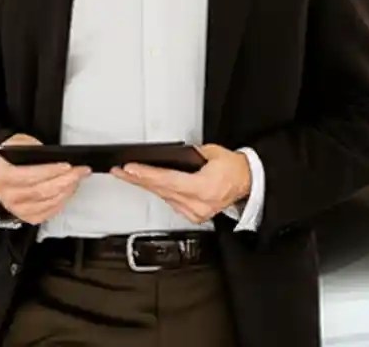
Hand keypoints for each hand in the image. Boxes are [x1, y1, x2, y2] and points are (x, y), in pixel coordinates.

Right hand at [0, 133, 90, 224]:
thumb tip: (55, 157)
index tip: (69, 165)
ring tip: (77, 180)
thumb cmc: (5, 157)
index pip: (31, 176)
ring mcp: (15, 208)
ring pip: (47, 203)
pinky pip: (45, 214)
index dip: (52, 171)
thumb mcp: (17, 143)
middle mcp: (8, 195)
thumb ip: (34, 150)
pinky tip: (67, 193)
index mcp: (3, 176)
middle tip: (81, 171)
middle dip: (67, 180)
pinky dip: (59, 204)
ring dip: (66, 191)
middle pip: (43, 191)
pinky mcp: (23, 216)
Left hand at [111, 144, 251, 224]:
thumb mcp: (212, 153)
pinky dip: (160, 193)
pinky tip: (148, 185)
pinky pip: (171, 203)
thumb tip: (170, 156)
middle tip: (120, 171)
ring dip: (146, 186)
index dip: (146, 175)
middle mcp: (199, 203)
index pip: (168, 181)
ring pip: (164, 197)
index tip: (130, 169)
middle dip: (138, 179)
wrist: (248, 183)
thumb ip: (190, 155)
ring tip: (129, 175)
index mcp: (205, 187)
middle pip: (162, 190)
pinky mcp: (195, 215)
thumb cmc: (234, 168)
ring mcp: (196, 212)